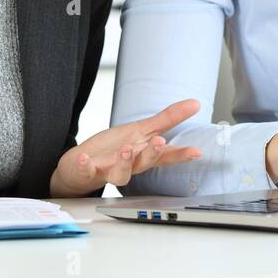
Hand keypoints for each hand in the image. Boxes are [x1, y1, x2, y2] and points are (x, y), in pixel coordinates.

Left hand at [49, 99, 202, 197]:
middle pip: (144, 163)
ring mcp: (108, 170)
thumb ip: (167, 119)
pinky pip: (87, 170)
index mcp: (142, 153)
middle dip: (152, 154)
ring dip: (124, 163)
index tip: (196, 152)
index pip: (165, 155)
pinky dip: (86, 165)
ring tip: (126, 150)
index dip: (181, 154)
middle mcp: (129, 165)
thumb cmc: (114, 150)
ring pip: (120, 173)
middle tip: (160, 143)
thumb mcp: (141, 130)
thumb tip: (194, 103)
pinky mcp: (88, 171)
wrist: (81, 169)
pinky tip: (85, 158)